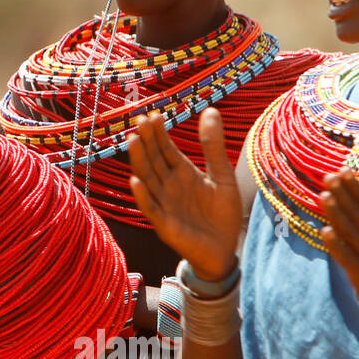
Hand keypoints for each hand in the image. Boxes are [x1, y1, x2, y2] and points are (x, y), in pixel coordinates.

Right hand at [128, 109, 240, 281]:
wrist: (226, 249)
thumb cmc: (222, 213)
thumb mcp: (223, 175)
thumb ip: (214, 146)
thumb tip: (210, 109)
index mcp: (182, 173)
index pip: (165, 149)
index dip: (158, 133)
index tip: (153, 115)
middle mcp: (168, 186)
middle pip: (153, 160)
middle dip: (146, 141)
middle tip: (140, 121)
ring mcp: (164, 204)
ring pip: (148, 179)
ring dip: (139, 161)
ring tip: (133, 141)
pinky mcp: (164, 224)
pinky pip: (151, 208)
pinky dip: (142, 196)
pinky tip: (136, 181)